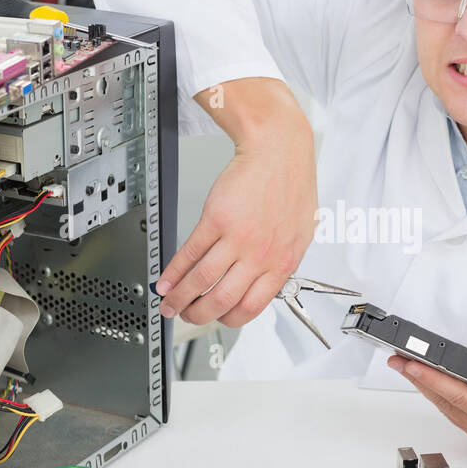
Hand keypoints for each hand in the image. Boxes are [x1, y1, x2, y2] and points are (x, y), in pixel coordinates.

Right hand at [156, 78, 317, 327]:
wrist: (279, 149)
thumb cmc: (291, 184)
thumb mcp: (300, 232)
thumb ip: (282, 260)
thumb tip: (267, 282)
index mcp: (283, 262)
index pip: (252, 306)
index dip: (228, 318)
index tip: (216, 319)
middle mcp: (261, 255)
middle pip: (223, 300)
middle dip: (199, 315)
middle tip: (187, 316)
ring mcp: (238, 238)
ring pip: (202, 280)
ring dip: (181, 297)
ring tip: (170, 303)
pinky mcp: (217, 219)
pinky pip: (191, 253)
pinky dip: (174, 271)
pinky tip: (166, 279)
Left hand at [389, 342, 466, 454]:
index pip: (458, 394)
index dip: (431, 378)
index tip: (411, 364)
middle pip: (447, 404)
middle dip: (421, 381)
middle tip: (399, 361)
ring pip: (451, 411)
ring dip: (430, 389)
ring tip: (411, 369)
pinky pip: (460, 415)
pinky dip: (445, 397)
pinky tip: (436, 385)